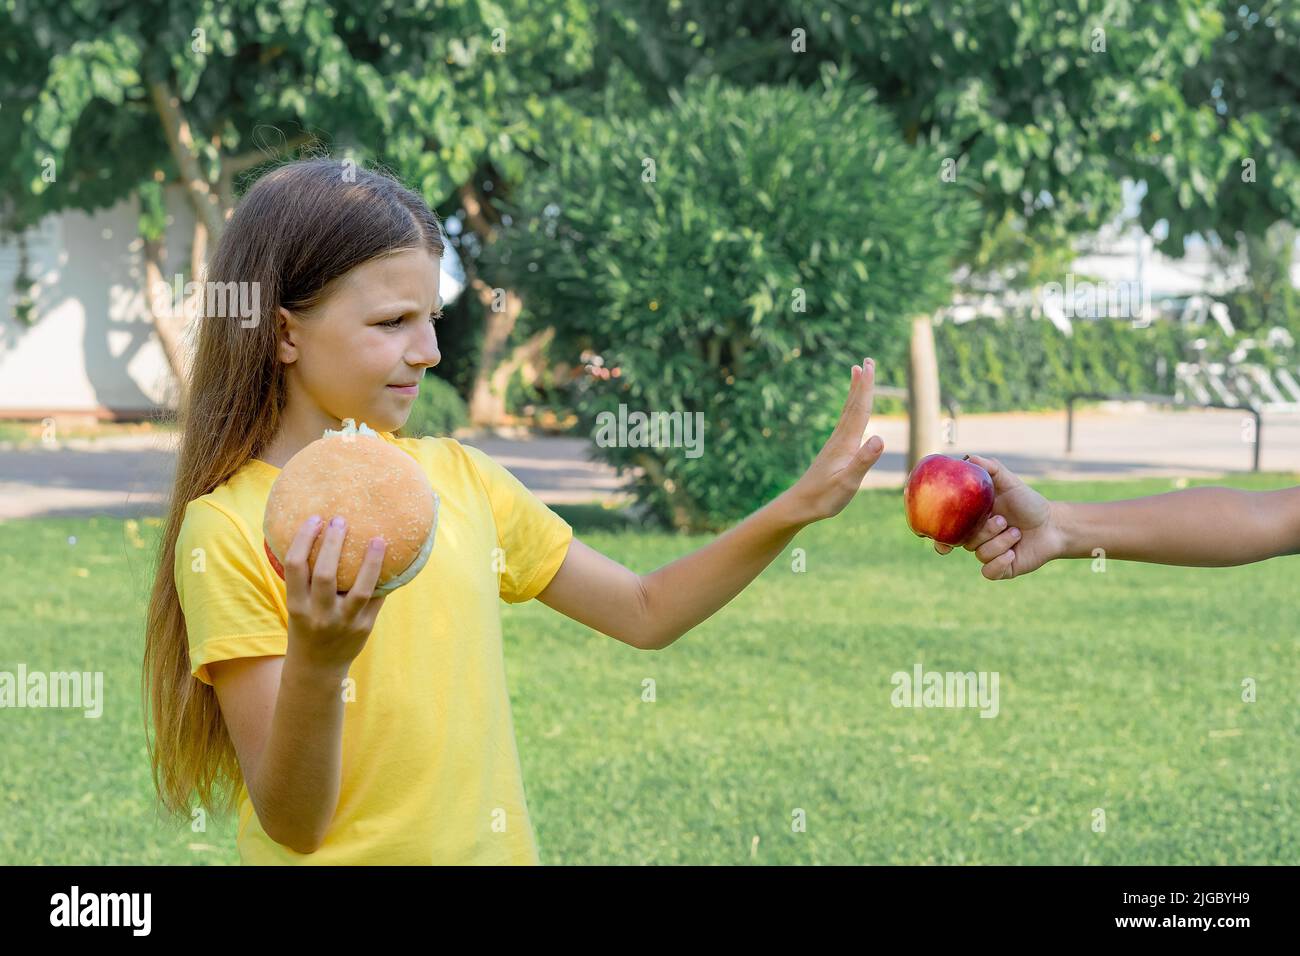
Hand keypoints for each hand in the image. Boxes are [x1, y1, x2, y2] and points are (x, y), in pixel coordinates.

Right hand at [284, 514, 388, 668]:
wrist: (317, 668)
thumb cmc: (306, 626)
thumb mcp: (297, 605)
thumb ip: (306, 580)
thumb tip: (324, 535)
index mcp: (296, 605)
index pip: (296, 566)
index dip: (303, 539)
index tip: (314, 519)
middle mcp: (319, 614)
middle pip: (325, 574)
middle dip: (333, 543)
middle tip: (341, 520)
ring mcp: (344, 622)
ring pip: (360, 589)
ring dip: (370, 562)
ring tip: (377, 539)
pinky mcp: (365, 627)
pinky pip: (376, 599)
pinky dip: (383, 580)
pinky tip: (392, 561)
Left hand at [784, 357, 885, 523]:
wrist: (799, 505)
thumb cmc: (824, 498)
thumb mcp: (848, 483)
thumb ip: (863, 461)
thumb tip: (880, 438)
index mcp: (845, 443)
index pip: (860, 410)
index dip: (866, 388)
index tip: (869, 366)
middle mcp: (839, 439)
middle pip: (853, 405)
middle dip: (861, 383)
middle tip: (866, 361)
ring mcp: (835, 444)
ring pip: (847, 412)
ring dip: (854, 393)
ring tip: (856, 374)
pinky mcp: (833, 451)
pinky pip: (845, 423)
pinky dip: (850, 410)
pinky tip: (851, 411)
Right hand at [935, 454, 1063, 579]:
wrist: (1053, 524)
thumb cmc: (1029, 502)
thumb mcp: (1010, 482)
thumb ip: (991, 469)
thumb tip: (970, 458)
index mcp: (972, 520)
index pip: (947, 532)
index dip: (939, 537)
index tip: (939, 539)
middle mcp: (977, 538)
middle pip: (965, 541)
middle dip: (985, 531)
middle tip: (1003, 520)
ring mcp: (988, 554)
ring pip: (980, 554)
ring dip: (1001, 542)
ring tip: (1017, 532)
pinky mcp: (1001, 569)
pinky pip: (989, 571)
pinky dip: (1001, 561)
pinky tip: (1014, 552)